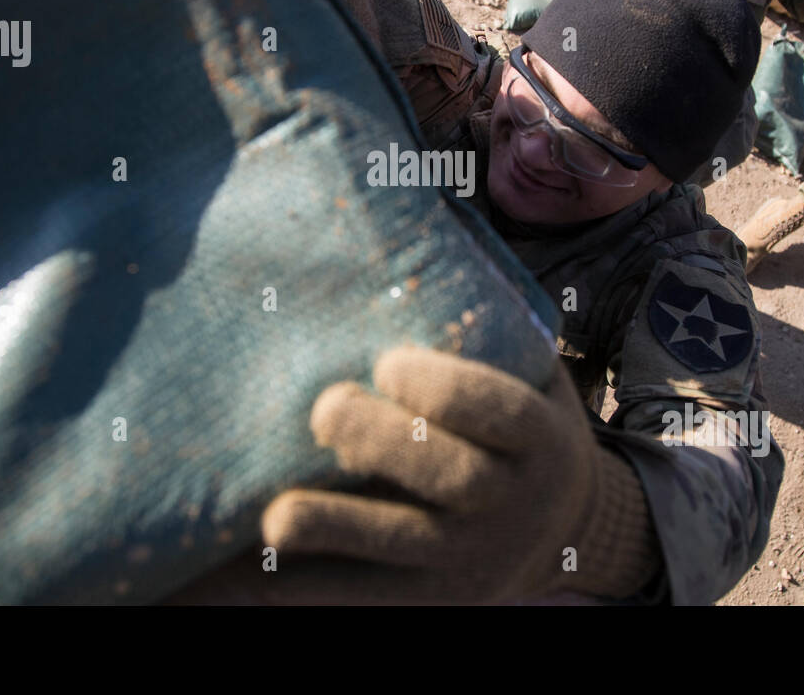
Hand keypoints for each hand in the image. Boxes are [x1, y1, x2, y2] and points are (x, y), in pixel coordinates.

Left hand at [174, 347, 656, 603]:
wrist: (562, 531)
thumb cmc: (520, 425)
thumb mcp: (531, 372)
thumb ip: (486, 320)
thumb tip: (423, 199)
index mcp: (539, 439)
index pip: (502, 414)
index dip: (448, 389)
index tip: (389, 360)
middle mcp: (509, 505)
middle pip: (451, 478)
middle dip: (385, 444)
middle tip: (324, 409)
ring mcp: (466, 562)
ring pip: (402, 549)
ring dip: (337, 529)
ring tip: (273, 517)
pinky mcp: (427, 603)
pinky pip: (362, 600)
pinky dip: (300, 589)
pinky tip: (242, 574)